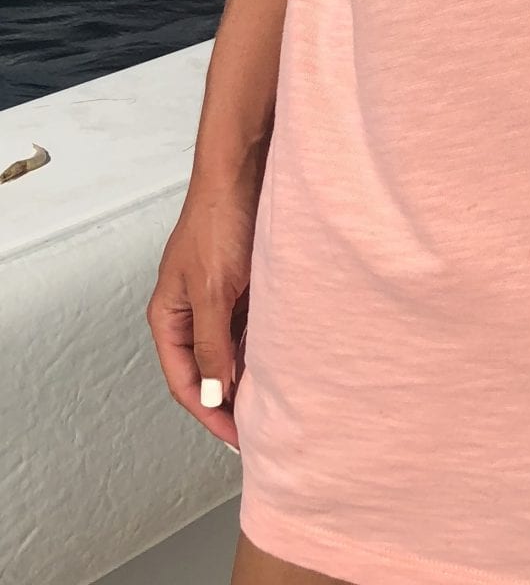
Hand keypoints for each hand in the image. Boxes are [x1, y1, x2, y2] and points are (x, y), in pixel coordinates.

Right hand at [147, 169, 260, 450]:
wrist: (243, 168)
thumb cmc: (219, 220)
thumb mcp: (213, 291)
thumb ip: (213, 346)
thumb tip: (214, 396)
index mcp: (168, 316)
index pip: (185, 381)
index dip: (210, 413)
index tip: (237, 437)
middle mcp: (189, 310)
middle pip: (207, 369)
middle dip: (230, 399)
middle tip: (260, 426)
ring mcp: (216, 295)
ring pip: (231, 347)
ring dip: (250, 372)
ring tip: (277, 399)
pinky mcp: (242, 281)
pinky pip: (249, 324)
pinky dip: (263, 344)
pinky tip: (285, 357)